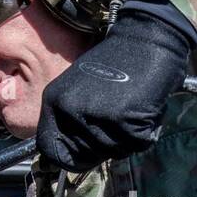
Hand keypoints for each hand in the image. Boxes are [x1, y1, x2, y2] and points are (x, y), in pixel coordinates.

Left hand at [36, 0, 194, 171]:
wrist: (146, 39)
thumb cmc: (117, 64)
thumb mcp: (79, 88)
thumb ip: (71, 118)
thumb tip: (69, 155)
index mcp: (54, 100)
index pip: (50, 149)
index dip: (69, 157)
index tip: (84, 155)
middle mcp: (70, 110)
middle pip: (84, 155)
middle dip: (104, 146)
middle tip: (118, 120)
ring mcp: (95, 115)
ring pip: (112, 151)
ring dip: (127, 138)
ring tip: (132, 109)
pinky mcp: (122, 120)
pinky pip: (135, 144)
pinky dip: (145, 133)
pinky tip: (145, 109)